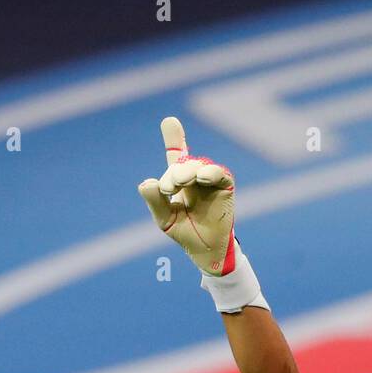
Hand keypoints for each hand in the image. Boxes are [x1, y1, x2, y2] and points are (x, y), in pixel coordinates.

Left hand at [138, 116, 236, 276]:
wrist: (203, 251)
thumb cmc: (185, 232)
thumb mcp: (164, 218)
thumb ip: (154, 201)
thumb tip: (146, 183)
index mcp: (179, 181)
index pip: (176, 156)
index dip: (174, 137)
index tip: (169, 121)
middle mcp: (195, 176)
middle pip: (182, 163)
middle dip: (173, 173)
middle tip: (167, 188)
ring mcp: (210, 180)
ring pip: (198, 166)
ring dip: (187, 171)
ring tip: (179, 183)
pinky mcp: (225, 187)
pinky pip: (219, 173)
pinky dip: (210, 173)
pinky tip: (201, 177)